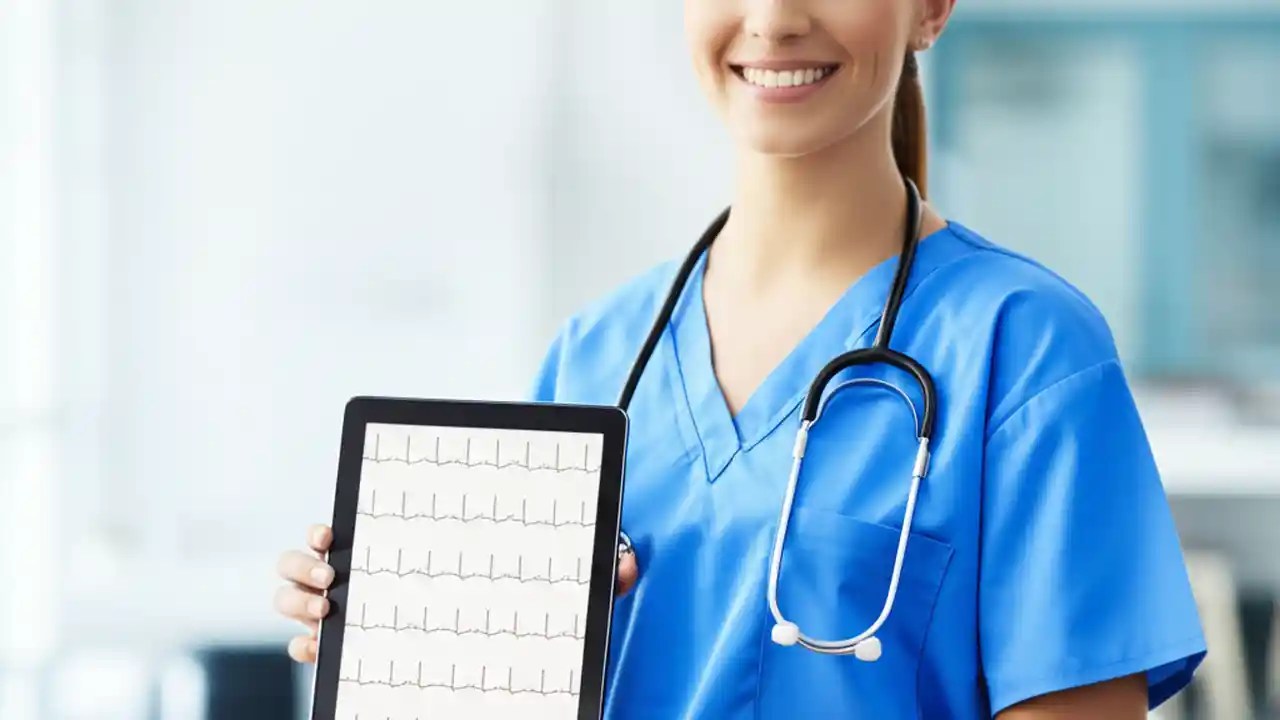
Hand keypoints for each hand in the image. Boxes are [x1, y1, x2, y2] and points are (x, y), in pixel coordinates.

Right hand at [274, 523, 639, 663]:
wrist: (521, 685)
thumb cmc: (532, 625)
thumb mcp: (564, 600)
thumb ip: (599, 578)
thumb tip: (631, 563)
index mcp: (416, 555)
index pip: (362, 529)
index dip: (328, 529)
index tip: (330, 532)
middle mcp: (380, 585)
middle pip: (309, 564)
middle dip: (301, 566)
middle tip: (331, 578)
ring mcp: (365, 623)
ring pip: (299, 603)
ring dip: (293, 601)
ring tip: (326, 610)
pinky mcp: (359, 661)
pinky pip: (313, 650)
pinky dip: (304, 646)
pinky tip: (318, 645)